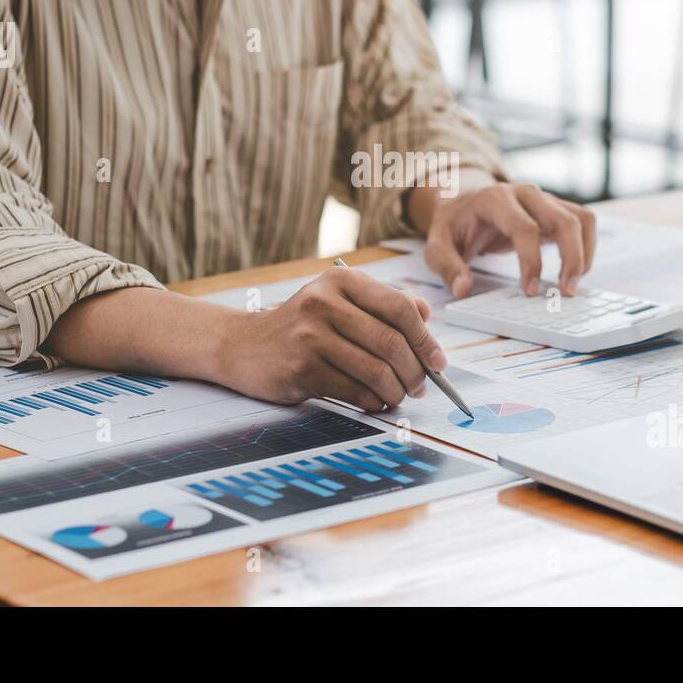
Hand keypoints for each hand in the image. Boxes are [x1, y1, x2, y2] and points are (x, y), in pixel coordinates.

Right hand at [214, 265, 446, 411]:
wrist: (243, 345)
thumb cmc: (302, 324)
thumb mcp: (339, 300)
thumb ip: (383, 302)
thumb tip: (426, 315)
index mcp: (341, 281)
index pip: (400, 308)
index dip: (426, 339)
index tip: (438, 362)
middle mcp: (324, 303)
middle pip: (392, 343)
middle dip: (415, 371)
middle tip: (421, 386)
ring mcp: (310, 337)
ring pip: (376, 371)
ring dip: (396, 391)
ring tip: (398, 395)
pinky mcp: (301, 369)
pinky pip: (354, 391)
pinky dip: (372, 401)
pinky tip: (374, 401)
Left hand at [420, 182, 595, 298]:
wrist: (462, 202)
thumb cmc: (453, 225)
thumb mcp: (437, 245)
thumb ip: (447, 267)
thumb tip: (463, 289)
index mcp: (495, 199)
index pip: (525, 228)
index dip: (532, 261)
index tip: (531, 290)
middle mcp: (525, 193)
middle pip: (563, 220)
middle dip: (571, 258)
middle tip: (565, 292)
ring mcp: (544, 199)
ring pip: (580, 219)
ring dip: (584, 253)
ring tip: (572, 284)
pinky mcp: (555, 208)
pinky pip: (583, 222)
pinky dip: (586, 247)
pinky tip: (574, 271)